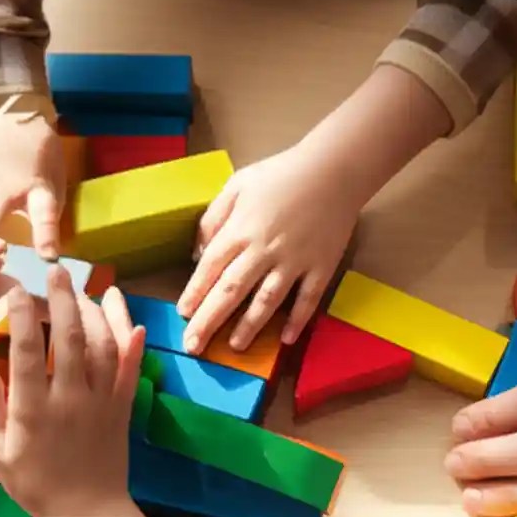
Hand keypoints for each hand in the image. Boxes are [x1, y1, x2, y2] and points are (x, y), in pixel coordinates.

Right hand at [0, 94, 65, 257]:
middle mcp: (6, 192)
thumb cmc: (38, 142)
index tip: (48, 258)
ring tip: (1, 204)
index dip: (46, 239)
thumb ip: (50, 201)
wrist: (3, 108)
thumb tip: (46, 229)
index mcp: (37, 188)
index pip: (44, 218)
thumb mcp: (55, 171)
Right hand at [0, 268, 144, 516]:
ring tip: (84, 289)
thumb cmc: (35, 485)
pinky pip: (130, 369)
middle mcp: (70, 399)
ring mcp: (101, 401)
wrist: (88, 514)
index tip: (15, 289)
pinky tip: (130, 317)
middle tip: (56, 271)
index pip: (26, 351)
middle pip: (69, 338)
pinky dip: (132, 341)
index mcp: (34, 410)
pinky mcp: (123, 408)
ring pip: (102, 346)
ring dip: (95, 312)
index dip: (21, 316)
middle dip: (63, 299)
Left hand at [176, 146, 357, 351]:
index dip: (195, 293)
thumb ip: (213, 218)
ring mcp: (294, 261)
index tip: (183, 314)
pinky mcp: (321, 267)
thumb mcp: (237, 185)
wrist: (334, 169)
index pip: (210, 268)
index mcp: (241, 229)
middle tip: (194, 345)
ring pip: (267, 301)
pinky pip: (308, 300)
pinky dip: (297, 320)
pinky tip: (285, 339)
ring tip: (235, 347)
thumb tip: (198, 253)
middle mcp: (264, 250)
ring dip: (249, 326)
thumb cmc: (281, 174)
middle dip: (210, 321)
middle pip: (231, 291)